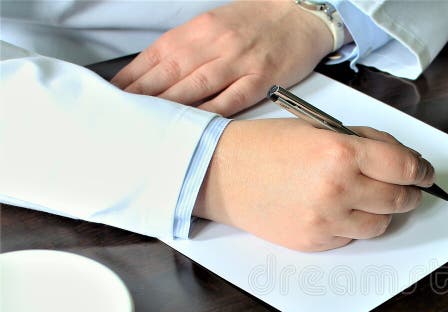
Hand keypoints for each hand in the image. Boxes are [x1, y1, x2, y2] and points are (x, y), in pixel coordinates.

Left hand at [111, 1, 337, 115]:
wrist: (300, 14)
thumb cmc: (256, 22)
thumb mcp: (215, 23)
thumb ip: (188, 46)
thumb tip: (155, 73)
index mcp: (200, 28)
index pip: (157, 54)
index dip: (133, 77)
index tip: (114, 96)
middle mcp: (216, 42)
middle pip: (170, 72)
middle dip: (142, 95)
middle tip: (121, 115)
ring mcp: (239, 62)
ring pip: (195, 86)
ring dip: (168, 106)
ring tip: (148, 125)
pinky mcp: (261, 79)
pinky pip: (230, 100)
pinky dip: (208, 113)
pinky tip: (192, 126)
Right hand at [193, 119, 436, 250]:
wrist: (221, 173)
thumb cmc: (267, 145)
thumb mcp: (320, 128)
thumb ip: (365, 143)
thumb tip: (402, 160)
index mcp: (341, 152)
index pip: (404, 167)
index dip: (422, 171)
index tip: (426, 173)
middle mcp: (338, 188)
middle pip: (398, 199)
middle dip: (409, 193)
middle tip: (409, 189)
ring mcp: (327, 219)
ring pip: (380, 225)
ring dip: (384, 212)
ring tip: (370, 198)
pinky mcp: (316, 241)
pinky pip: (352, 237)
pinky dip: (355, 225)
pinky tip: (340, 210)